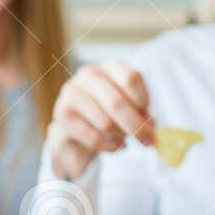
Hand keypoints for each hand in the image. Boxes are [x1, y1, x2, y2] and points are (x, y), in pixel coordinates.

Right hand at [45, 61, 154, 180]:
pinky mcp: (62, 116)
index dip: (143, 102)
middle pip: (116, 102)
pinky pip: (93, 138)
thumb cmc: (109, 114)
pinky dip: (109, 147)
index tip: (150, 120)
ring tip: (123, 140)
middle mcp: (88, 75)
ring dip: (120, 137)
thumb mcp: (130, 109)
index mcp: (109, 67)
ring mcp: (71, 94)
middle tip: (148, 141)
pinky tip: (113, 146)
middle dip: (136, 126)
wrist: (76, 130)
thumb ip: (142, 115)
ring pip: (105, 123)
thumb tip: (152, 132)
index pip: (131, 79)